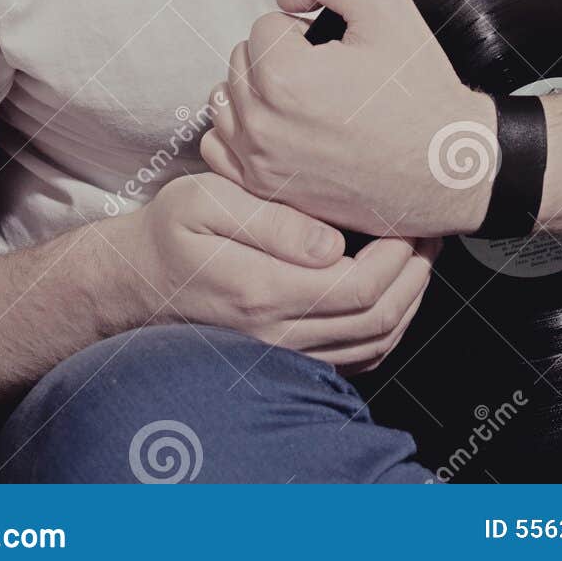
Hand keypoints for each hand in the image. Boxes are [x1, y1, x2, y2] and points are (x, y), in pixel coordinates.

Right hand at [99, 172, 437, 371]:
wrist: (133, 282)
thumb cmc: (170, 231)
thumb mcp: (208, 202)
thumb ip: (273, 221)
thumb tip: (334, 244)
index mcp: (263, 290)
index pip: (361, 287)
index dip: (400, 256)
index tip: (411, 218)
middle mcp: (277, 332)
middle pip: (376, 320)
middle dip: (415, 274)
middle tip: (429, 231)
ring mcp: (280, 351)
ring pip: (371, 345)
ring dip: (408, 302)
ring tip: (418, 256)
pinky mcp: (282, 356)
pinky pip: (352, 358)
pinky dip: (385, 328)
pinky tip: (390, 291)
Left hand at [200, 0, 499, 236]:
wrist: (445, 168)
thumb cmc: (419, 94)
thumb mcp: (386, 4)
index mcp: (284, 76)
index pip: (265, 25)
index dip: (303, 30)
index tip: (334, 53)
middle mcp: (263, 125)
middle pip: (242, 59)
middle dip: (278, 57)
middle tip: (326, 75)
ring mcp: (260, 164)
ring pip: (228, 98)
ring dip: (257, 91)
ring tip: (304, 100)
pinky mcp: (265, 191)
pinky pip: (218, 148)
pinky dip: (239, 132)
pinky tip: (278, 129)